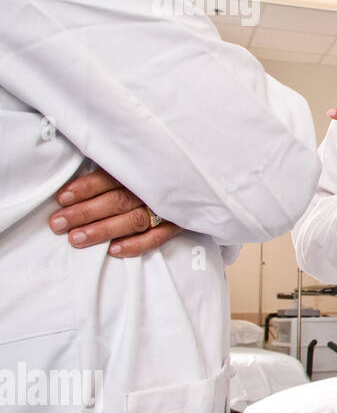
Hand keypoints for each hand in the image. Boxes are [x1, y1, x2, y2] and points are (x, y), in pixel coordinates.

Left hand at [48, 170, 180, 256]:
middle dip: (85, 213)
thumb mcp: (138, 161)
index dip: (86, 188)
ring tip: (77, 239)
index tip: (62, 198)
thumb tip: (76, 185)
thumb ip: (114, 168)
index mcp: (142, 168)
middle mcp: (154, 188)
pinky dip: (136, 245)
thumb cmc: (157, 172)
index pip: (111, 177)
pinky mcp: (179, 222)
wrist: (203, 175)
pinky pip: (158, 237)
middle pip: (117, 201)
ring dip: (103, 230)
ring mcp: (168, 207)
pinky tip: (113, 251)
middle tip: (59, 224)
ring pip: (133, 220)